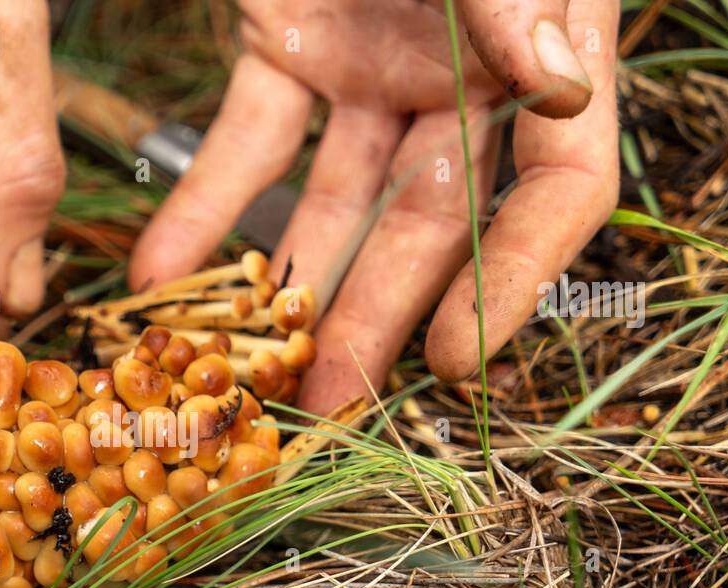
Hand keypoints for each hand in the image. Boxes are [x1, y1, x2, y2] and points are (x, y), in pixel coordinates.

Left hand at [129, 0, 619, 412]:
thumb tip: (567, 90)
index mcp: (538, 50)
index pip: (555, 192)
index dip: (515, 280)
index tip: (456, 360)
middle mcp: (462, 76)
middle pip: (427, 222)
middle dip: (378, 316)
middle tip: (327, 403)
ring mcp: (373, 67)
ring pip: (333, 201)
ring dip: (287, 286)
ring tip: (240, 369)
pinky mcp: (288, 45)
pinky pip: (245, 141)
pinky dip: (203, 205)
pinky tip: (160, 274)